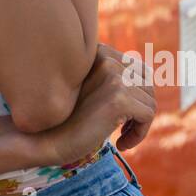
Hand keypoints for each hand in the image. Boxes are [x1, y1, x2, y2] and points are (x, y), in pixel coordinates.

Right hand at [39, 43, 157, 165]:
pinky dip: (140, 134)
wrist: (44, 139)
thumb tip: (149, 76)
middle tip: (122, 129)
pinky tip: (120, 144)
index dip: (135, 96)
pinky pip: (149, 115)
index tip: (120, 117)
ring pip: (150, 101)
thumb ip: (110, 76)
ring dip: (139, 125)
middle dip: (140, 109)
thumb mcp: (89, 88)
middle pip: (148, 83)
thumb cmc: (66, 118)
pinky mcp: (118, 98)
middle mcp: (105, 57)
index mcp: (97, 51)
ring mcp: (112, 76)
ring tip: (120, 137)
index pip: (138, 68)